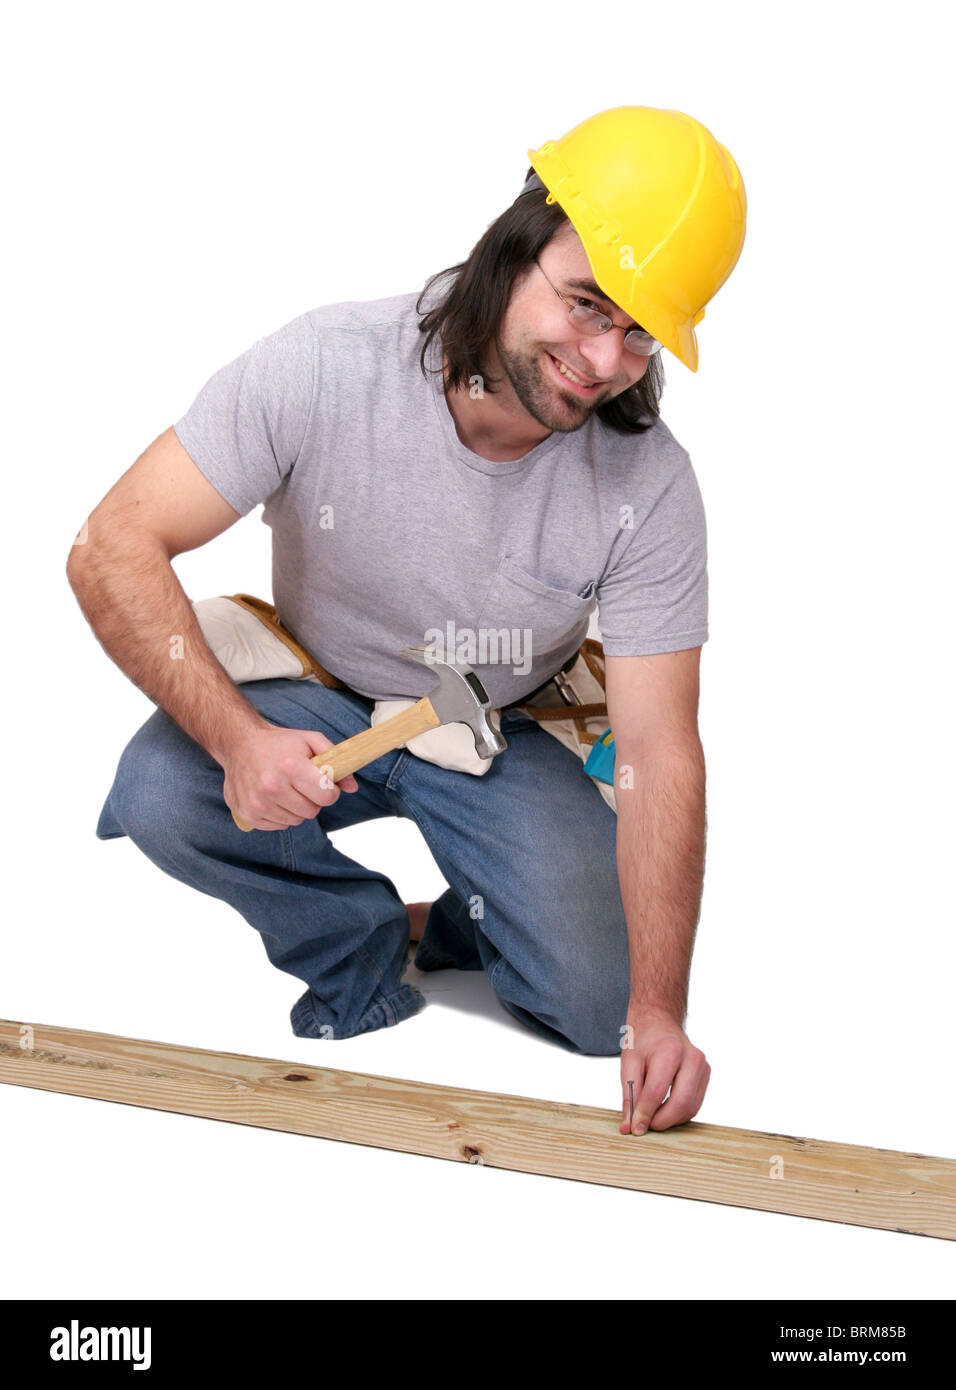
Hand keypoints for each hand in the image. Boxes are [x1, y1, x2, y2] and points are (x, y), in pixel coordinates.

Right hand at [222, 725, 358, 830]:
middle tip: (301, 784)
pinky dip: (280, 815)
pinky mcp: (248, 814)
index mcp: (291, 767)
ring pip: (295, 821)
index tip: (324, 783)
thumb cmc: (279, 743)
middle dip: (312, 799)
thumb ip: (335, 761)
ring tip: (285, 788)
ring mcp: (258, 802)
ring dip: (295, 808)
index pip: (326, 797)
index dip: (330, 791)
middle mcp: (272, 786)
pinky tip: (272, 797)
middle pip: (311, 811)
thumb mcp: (310, 740)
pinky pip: (278, 826)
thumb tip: (352, 787)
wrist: (239, 744)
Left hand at [619, 1008, 709, 1134]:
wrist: (659, 1022)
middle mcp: (692, 1058)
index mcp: (670, 1051)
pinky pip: (695, 1104)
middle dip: (661, 1121)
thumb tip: (629, 1127)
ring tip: (652, 1117)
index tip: (634, 1129)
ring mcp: (703, 1066)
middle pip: (680, 1103)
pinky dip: (679, 1113)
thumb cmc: (643, 1041)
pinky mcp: (707, 1074)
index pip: (657, 1092)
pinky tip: (664, 1109)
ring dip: (670, 1120)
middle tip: (644, 1127)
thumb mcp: (628, 1064)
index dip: (644, 1114)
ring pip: (690, 1108)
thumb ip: (629, 1096)